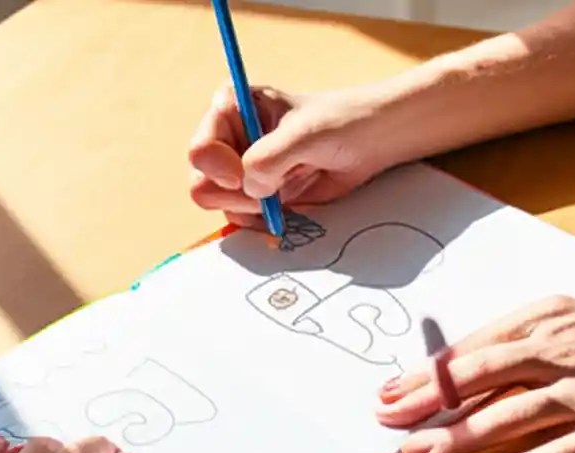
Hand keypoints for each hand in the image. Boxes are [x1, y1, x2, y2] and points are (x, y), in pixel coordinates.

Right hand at [188, 83, 396, 227]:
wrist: (372, 142)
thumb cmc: (342, 122)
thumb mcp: (306, 134)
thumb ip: (270, 158)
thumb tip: (249, 187)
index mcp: (231, 108)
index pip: (201, 150)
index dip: (219, 169)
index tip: (243, 176)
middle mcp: (228, 139)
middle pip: (203, 184)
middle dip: (237, 195)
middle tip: (270, 192)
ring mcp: (241, 170)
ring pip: (222, 205)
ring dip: (253, 208)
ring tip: (287, 190)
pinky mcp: (258, 194)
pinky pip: (243, 219)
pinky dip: (262, 221)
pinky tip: (287, 207)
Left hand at [378, 296, 574, 452]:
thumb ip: (530, 333)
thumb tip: (470, 357)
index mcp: (553, 316)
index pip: (475, 345)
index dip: (428, 371)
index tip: (391, 388)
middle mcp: (565, 349)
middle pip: (480, 375)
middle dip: (427, 400)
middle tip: (387, 419)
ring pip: (510, 414)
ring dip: (460, 435)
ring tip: (420, 452)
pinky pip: (558, 451)